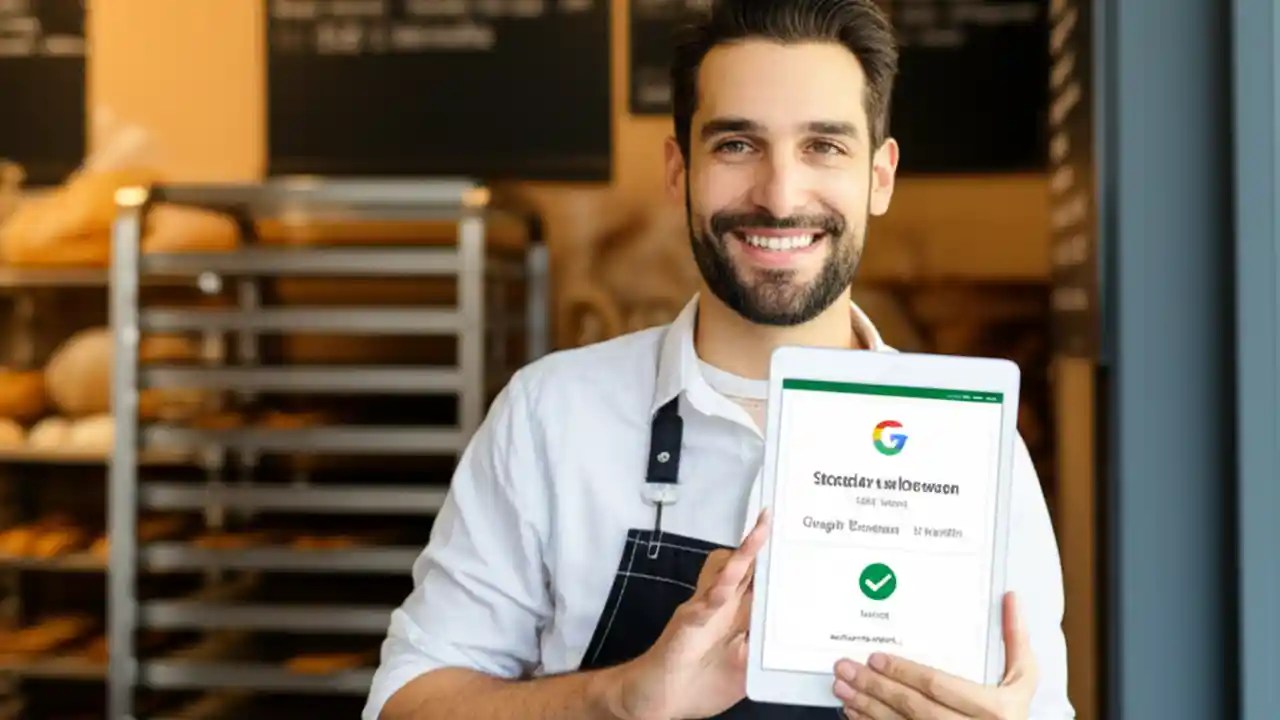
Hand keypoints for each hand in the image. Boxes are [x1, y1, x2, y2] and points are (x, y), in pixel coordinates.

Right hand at [611, 509, 770, 719]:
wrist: (659, 699)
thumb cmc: (699, 684)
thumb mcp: (744, 670)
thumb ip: (762, 652)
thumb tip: (789, 638)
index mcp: (735, 617)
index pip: (755, 582)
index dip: (770, 561)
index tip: (788, 540)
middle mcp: (720, 607)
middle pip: (741, 568)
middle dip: (757, 545)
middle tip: (771, 520)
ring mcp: (703, 612)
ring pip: (724, 576)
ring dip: (741, 556)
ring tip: (758, 534)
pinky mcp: (687, 623)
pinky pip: (704, 604)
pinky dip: (715, 594)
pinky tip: (724, 590)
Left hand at [834, 592, 1037, 719]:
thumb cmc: (1014, 715)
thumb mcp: (1023, 680)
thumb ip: (1016, 640)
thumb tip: (1010, 599)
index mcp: (994, 710)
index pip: (938, 687)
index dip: (904, 672)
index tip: (877, 658)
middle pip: (913, 707)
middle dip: (875, 687)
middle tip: (846, 668)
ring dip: (867, 707)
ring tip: (843, 688)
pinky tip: (854, 712)